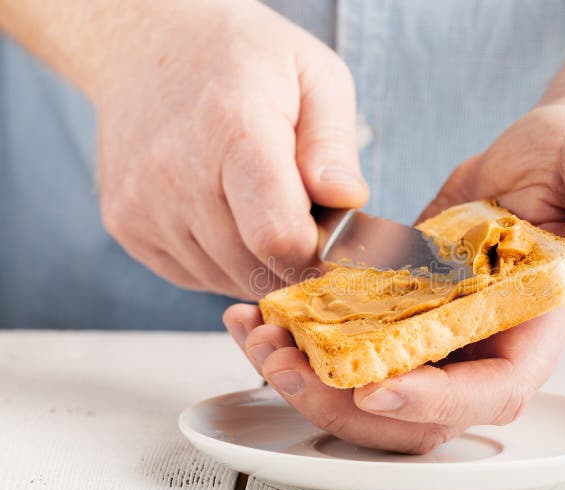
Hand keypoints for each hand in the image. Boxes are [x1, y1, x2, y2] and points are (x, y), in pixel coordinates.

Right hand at [95, 0, 367, 298]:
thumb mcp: (313, 74)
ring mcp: (142, 205)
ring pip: (226, 280)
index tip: (334, 237)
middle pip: (255, 267)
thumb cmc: (244, 59)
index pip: (278, 236)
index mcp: (232, 130)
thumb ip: (334, 145)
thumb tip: (348, 203)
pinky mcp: (125, 226)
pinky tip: (229, 216)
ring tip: (264, 207)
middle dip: (295, 261)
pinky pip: (194, 276)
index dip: (318, 253)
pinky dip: (224, 263)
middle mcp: (175, 173)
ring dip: (260, 264)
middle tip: (306, 219)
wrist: (145, 43)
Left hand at [223, 298, 564, 452]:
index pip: (488, 393)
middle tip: (284, 362)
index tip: (376, 387)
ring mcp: (433, 329)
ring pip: (367, 381)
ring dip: (308, 374)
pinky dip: (302, 332)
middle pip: (411, 410)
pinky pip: (348, 335)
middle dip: (344, 401)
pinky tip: (259, 310)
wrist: (542, 158)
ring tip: (255, 333)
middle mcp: (477, 344)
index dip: (434, 403)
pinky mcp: (398, 305)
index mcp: (530, 332)